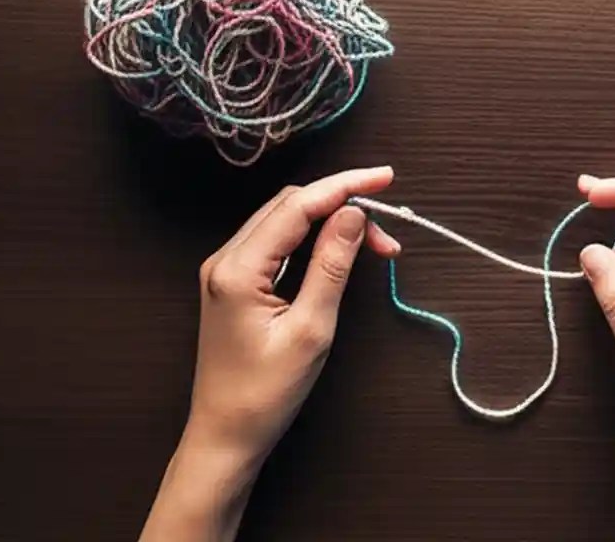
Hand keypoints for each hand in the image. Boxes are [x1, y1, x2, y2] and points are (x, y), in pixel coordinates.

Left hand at [140, 166, 399, 541]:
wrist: (225, 435)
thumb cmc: (266, 393)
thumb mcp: (310, 330)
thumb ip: (331, 266)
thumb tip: (353, 215)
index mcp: (238, 268)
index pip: (297, 206)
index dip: (344, 186)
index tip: (386, 178)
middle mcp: (225, 259)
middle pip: (290, 206)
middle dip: (342, 205)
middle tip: (389, 229)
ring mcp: (225, 270)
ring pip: (284, 221)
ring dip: (330, 222)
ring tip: (377, 245)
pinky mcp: (233, 283)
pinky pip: (276, 243)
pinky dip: (312, 239)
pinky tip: (340, 251)